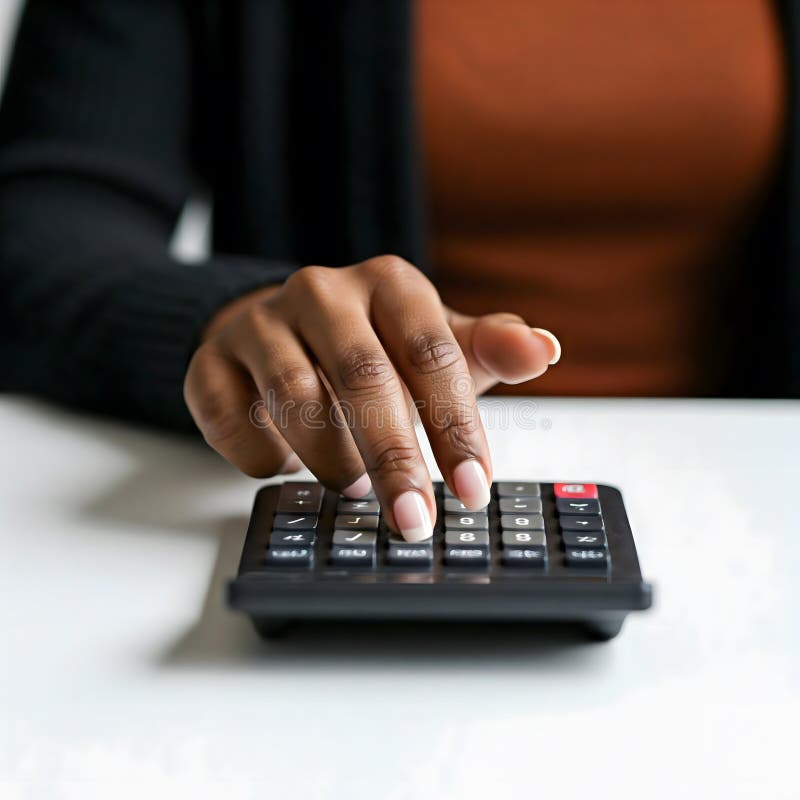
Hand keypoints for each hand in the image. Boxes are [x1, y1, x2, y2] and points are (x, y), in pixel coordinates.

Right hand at [184, 255, 559, 540]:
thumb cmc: (374, 346)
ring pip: (294, 398)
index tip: (472, 490)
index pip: (431, 354)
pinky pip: (228, 415)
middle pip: (363, 377)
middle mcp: (322, 291)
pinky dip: (261, 455)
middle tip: (414, 522)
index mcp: (389, 284)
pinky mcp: (212, 359)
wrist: (283, 331)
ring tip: (353, 488)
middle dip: (394, 459)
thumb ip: (488, 350)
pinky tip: (283, 465)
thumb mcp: (437, 345)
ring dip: (329, 458)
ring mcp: (261, 323)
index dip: (454, 426)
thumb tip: (546, 349)